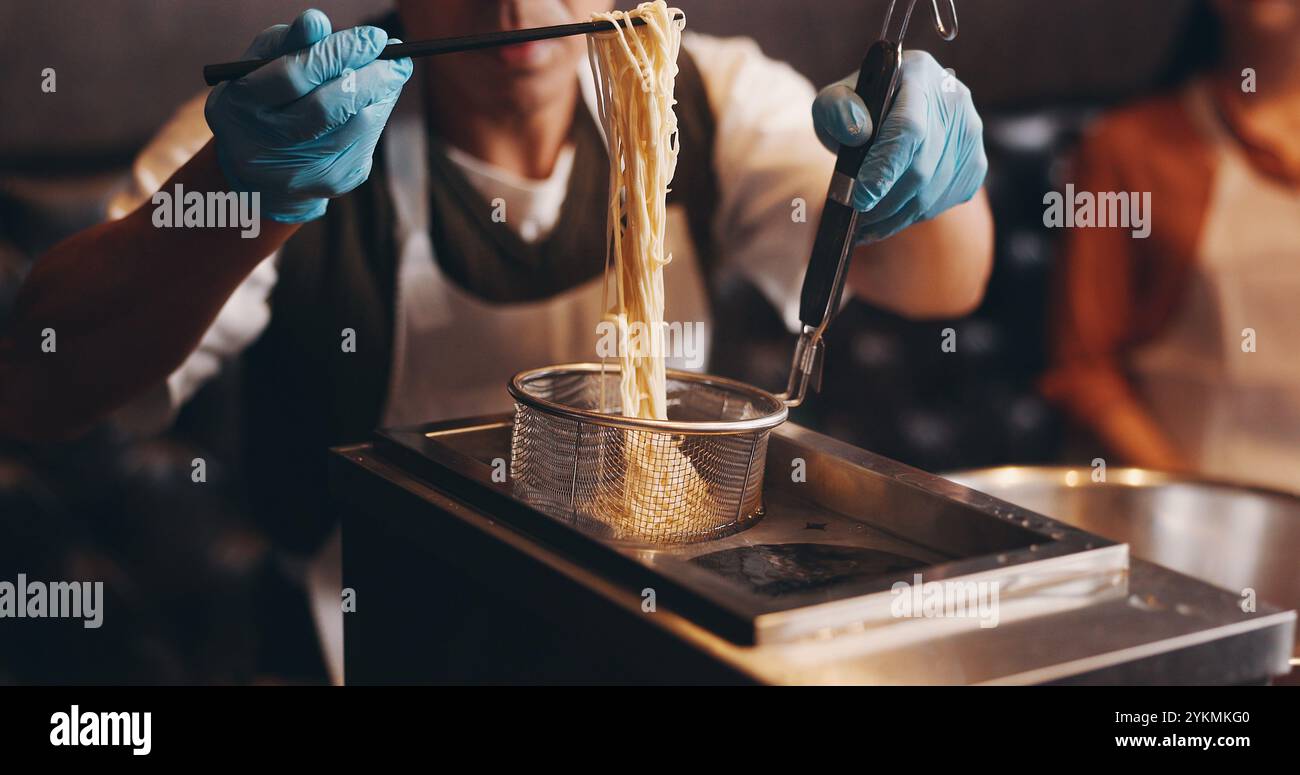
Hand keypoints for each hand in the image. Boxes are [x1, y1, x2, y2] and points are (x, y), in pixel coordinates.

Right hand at [204, 9, 412, 222]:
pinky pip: (366, 141)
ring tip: (394, 70)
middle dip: (371, 76)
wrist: (262, 172)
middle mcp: (266, 146)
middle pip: (328, 107)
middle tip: (398, 54)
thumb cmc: (264, 101)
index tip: (374, 36)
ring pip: (357, 126)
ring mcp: (301, 171)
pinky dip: (377, 112)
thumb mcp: (260, 67)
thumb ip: (286, 42)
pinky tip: (379, 96)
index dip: (338, 52)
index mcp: (239, 107)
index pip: (294, 75)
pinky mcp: (333, 182)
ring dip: (382, 93)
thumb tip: (317, 21)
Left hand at [812, 50, 986, 243]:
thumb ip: (836, 110)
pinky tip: (890, 219)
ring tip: (866, 227)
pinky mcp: (974, 162)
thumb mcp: (834, 101)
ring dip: (896, 217)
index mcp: (917, 74)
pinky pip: (943, 201)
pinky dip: (912, 217)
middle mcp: (953, 100)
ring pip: (933, 191)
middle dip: (884, 202)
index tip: (861, 199)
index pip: (908, 128)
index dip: (885, 168)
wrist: (890, 111)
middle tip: (855, 222)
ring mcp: (970, 132)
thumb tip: (857, 131)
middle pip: (922, 168)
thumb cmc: (857, 108)